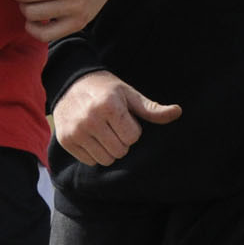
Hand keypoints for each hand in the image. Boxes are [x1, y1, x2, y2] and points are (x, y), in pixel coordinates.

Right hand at [52, 70, 180, 165]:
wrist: (70, 83)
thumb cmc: (106, 89)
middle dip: (122, 141)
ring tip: (104, 132)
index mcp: (109, 106)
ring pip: (105, 160)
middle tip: (115, 126)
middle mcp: (90, 119)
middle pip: (120, 151)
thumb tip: (178, 112)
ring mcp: (75, 131)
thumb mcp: (129, 94)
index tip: (125, 119)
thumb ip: (151, 109)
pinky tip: (92, 137)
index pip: (132, 137)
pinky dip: (95, 153)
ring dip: (109, 150)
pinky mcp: (65, 140)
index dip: (132, 129)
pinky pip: (90, 161)